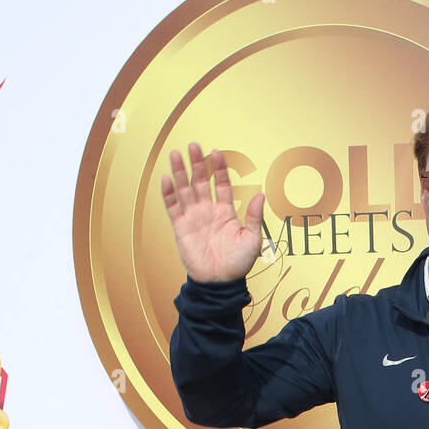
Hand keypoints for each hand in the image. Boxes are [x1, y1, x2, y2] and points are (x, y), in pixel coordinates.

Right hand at [160, 142, 264, 283]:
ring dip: (180, 172)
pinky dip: (168, 193)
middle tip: (193, 146)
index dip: (218, 168)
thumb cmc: (238, 264)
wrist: (220, 283)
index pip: (220, 183)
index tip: (216, 152)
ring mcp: (193, 217)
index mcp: (225, 211)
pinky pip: (172, 207)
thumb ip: (254, 217)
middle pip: (199, 181)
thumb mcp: (252, 239)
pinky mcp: (180, 227)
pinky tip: (167, 178)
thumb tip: (261, 195)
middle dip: (196, 163)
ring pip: (184, 189)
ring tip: (175, 154)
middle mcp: (208, 210)